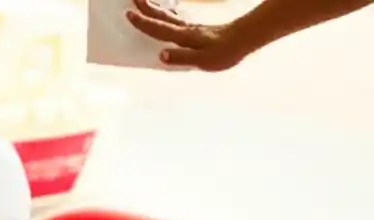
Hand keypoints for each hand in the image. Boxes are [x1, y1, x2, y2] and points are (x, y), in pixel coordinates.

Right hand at [125, 0, 257, 71]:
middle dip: (146, 9)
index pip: (159, 29)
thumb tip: (161, 56)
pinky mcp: (196, 30)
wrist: (245, 39)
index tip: (129, 14)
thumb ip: (182, 57)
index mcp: (184, 37)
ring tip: (143, 2)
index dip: (144, 23)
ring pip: (168, 16)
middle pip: (161, 17)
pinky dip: (166, 14)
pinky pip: (175, 20)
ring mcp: (190, 28)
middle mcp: (185, 30)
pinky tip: (165, 14)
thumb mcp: (203, 60)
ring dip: (154, 9)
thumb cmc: (225, 52)